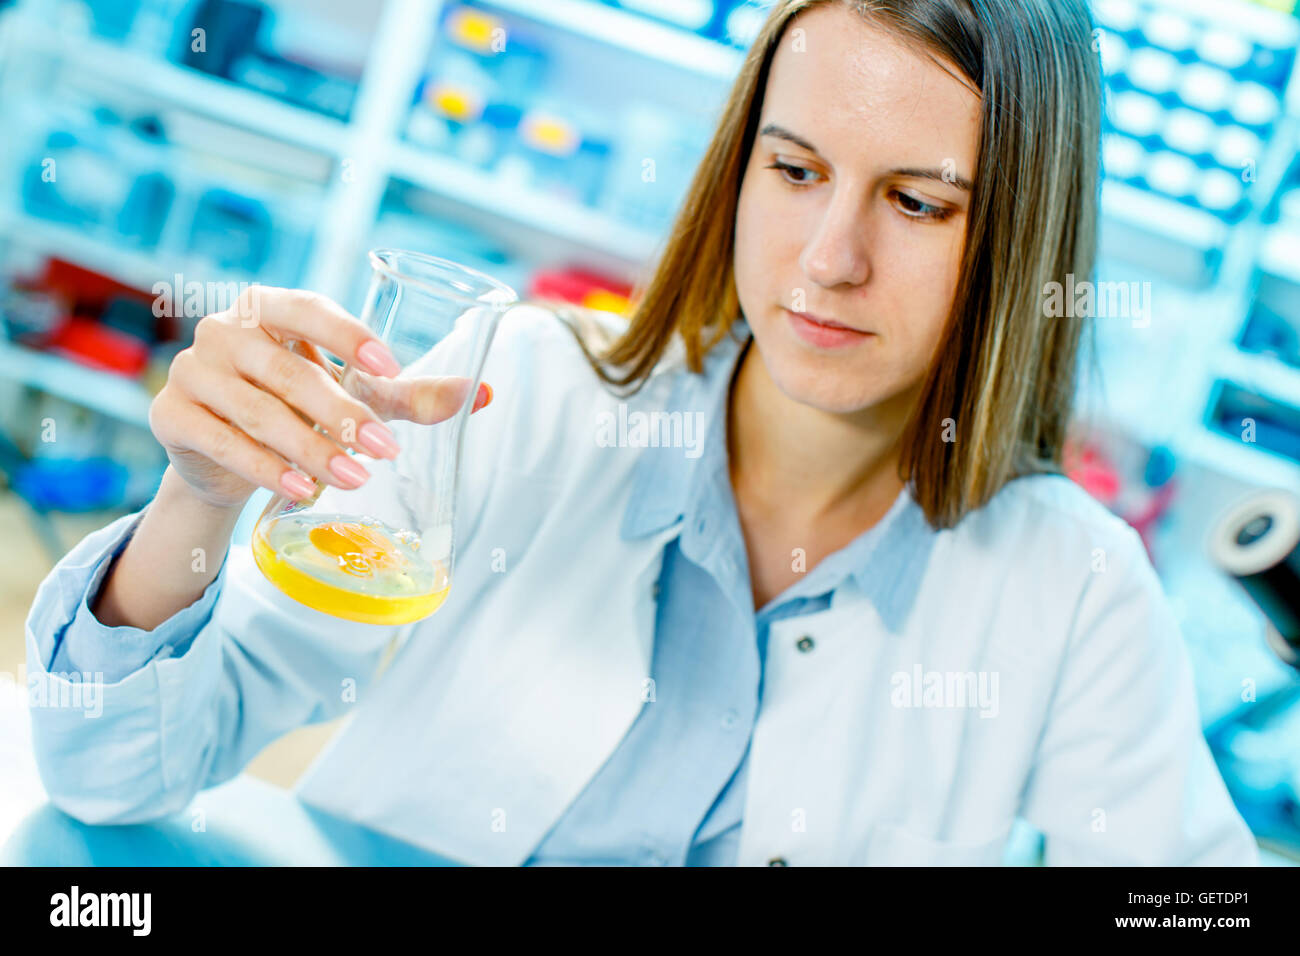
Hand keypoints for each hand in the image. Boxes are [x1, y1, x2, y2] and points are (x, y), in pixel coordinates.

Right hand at [149, 287, 491, 509]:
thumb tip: (483, 394)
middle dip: (342, 414)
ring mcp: (192, 371)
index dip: (349, 336)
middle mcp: (224, 330)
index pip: (310, 310)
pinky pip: (223, 443)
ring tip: (356, 479)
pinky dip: (266, 469)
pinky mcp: (172, 416)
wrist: (223, 452)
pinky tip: (301, 490)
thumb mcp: (355, 395)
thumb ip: (410, 394)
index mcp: (270, 307)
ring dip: (311, 450)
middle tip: (386, 450)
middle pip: (287, 371)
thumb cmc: (297, 406)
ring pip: (259, 412)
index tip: (392, 367)